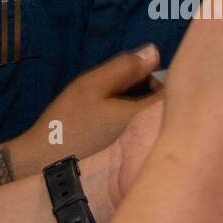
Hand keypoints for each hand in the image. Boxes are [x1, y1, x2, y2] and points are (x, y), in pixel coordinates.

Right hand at [13, 46, 160, 175]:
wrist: (48, 169)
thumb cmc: (69, 125)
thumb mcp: (91, 87)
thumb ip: (125, 67)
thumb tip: (155, 53)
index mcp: (147, 117)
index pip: (175, 93)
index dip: (161, 80)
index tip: (141, 77)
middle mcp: (154, 140)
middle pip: (168, 111)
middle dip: (153, 96)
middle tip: (125, 93)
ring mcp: (146, 157)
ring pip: (157, 126)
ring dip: (145, 113)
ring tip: (116, 111)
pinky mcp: (135, 166)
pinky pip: (148, 141)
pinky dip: (138, 130)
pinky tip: (114, 131)